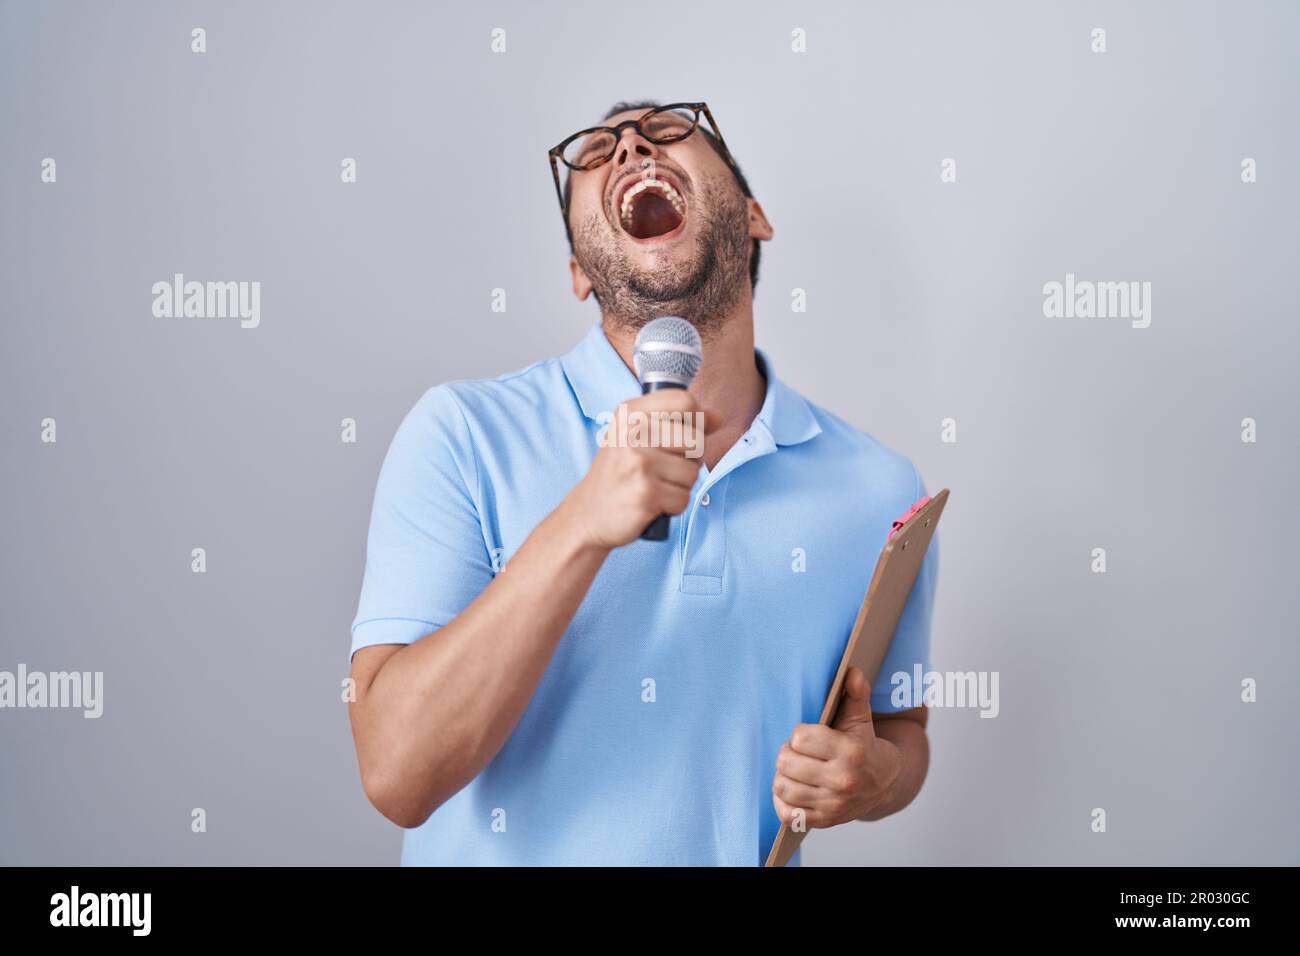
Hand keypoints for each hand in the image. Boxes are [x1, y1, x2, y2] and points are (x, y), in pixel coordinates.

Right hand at [560, 389, 719, 550]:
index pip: (685, 401)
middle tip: (662, 469)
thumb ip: (679, 423)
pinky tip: (652, 503)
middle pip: (695, 440)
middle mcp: (632, 433)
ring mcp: (639, 463)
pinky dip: (672, 506)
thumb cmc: (619, 474)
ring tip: (654, 486)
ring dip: (679, 486)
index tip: (681, 437)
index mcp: (630, 413)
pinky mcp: (646, 492)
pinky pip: (684, 497)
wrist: (588, 514)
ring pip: (693, 472)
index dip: (694, 421)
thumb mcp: (639, 438)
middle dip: (688, 460)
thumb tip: (719, 417)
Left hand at [772, 666, 901, 829]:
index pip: (800, 738)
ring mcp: (832, 804)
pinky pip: (787, 814)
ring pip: (783, 787)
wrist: (885, 784)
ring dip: (782, 776)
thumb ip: (855, 693)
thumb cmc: (865, 745)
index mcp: (850, 752)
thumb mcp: (861, 718)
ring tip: (793, 769)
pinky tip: (792, 789)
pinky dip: (782, 801)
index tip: (806, 736)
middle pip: (786, 763)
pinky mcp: (824, 821)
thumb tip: (852, 671)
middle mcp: (841, 781)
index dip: (799, 734)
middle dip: (787, 753)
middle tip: (796, 752)